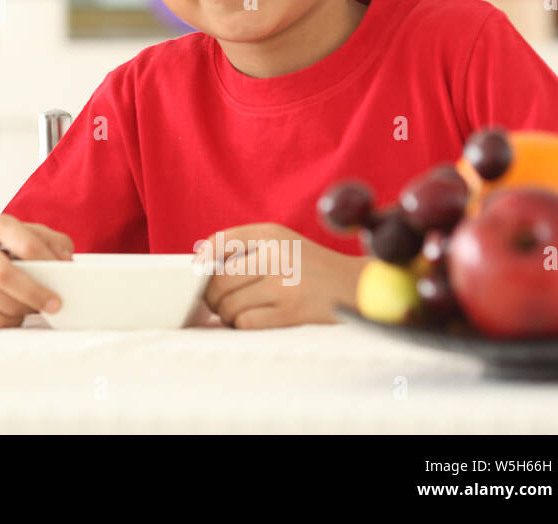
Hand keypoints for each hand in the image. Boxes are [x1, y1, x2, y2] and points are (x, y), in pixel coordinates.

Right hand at [0, 215, 74, 326]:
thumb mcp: (17, 234)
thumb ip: (47, 239)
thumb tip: (67, 259)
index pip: (27, 245)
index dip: (50, 262)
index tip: (67, 276)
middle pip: (7, 276)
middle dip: (36, 294)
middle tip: (55, 306)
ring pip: (4, 303)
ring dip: (26, 310)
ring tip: (33, 306)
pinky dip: (11, 321)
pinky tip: (14, 314)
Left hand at [199, 223, 368, 327]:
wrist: (358, 288)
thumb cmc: (310, 267)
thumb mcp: (281, 242)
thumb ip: (242, 248)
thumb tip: (199, 265)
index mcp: (271, 233)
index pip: (219, 242)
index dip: (202, 262)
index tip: (198, 275)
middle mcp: (276, 254)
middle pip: (218, 281)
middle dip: (212, 296)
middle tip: (218, 302)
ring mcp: (284, 284)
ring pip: (229, 304)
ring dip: (227, 314)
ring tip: (237, 311)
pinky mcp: (292, 312)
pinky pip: (246, 322)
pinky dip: (242, 325)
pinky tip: (251, 320)